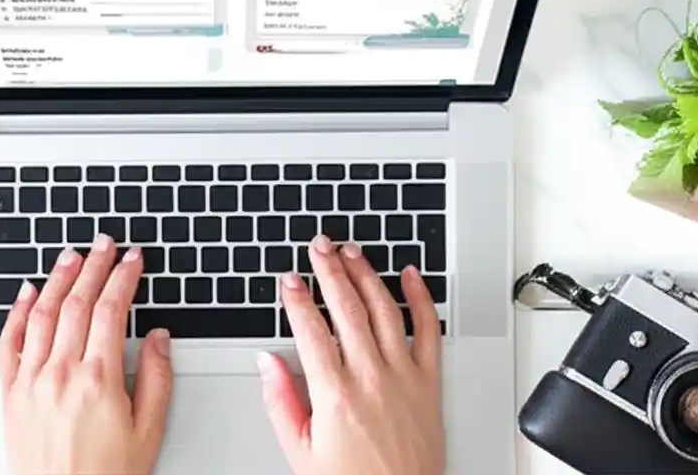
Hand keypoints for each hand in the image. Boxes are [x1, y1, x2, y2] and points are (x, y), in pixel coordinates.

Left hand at [0, 235, 172, 474]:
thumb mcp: (148, 431)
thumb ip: (156, 378)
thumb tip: (158, 338)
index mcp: (98, 380)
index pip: (110, 310)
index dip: (124, 278)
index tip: (133, 260)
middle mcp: (60, 374)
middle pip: (76, 303)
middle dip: (94, 267)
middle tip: (106, 244)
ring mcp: (31, 381)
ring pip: (42, 314)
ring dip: (58, 278)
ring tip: (72, 256)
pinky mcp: (10, 394)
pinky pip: (9, 343)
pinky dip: (17, 312)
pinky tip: (27, 293)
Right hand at [260, 235, 445, 474]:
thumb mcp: (300, 452)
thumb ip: (281, 402)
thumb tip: (267, 363)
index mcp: (335, 395)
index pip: (311, 330)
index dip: (296, 298)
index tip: (288, 280)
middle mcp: (371, 379)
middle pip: (347, 308)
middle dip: (329, 270)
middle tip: (318, 246)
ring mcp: (404, 377)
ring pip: (384, 310)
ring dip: (366, 274)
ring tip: (351, 252)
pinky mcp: (430, 383)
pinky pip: (429, 330)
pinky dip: (421, 297)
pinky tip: (410, 276)